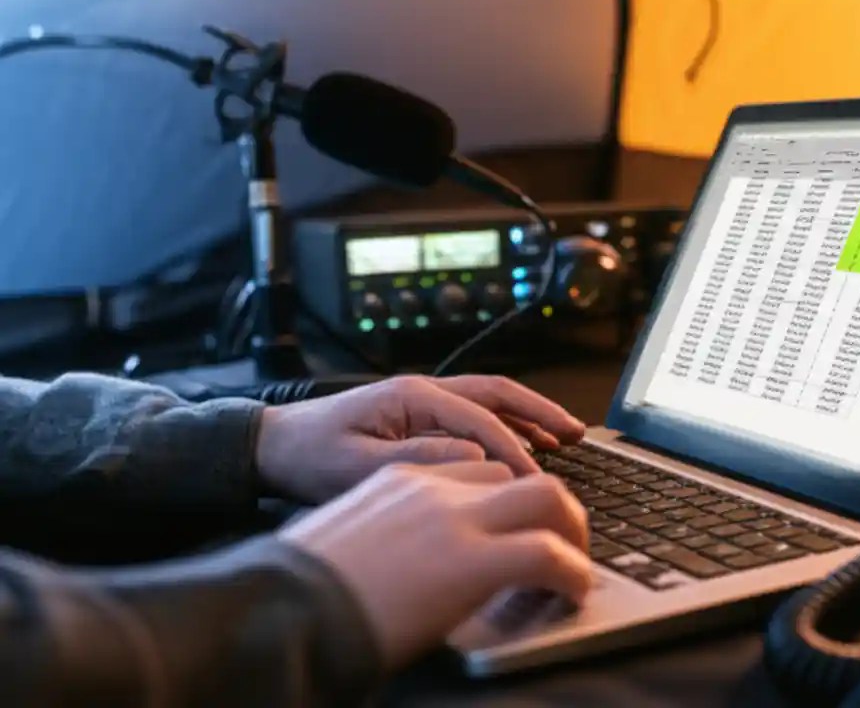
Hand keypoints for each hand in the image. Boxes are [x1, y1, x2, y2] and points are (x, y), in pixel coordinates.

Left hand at [255, 375, 585, 502]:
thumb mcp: (359, 466)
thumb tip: (474, 457)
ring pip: (490, 400)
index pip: (480, 420)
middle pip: (497, 394)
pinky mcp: (419, 416)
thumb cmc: (309, 458)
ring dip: (529, 415)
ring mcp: (422, 401)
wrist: (272, 448)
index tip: (535, 479)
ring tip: (565, 435)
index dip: (513, 448)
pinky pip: (474, 414)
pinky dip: (506, 424)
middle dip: (540, 411)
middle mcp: (422, 391)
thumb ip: (419, 459)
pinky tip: (524, 444)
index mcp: (411, 396)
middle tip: (577, 433)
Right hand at [279, 461, 591, 668]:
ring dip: (570, 529)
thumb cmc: (306, 588)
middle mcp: (432, 487)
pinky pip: (547, 552)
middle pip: (519, 470)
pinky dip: (570, 571)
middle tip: (568, 540)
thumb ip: (397, 528)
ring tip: (576, 565)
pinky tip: (571, 589)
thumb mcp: (354, 537)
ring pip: (546, 496)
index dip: (510, 493)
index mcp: (402, 479)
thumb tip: (423, 556)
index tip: (526, 519)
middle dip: (555, 503)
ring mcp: (454, 519)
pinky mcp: (471, 561)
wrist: (282, 611)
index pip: (478, 464)